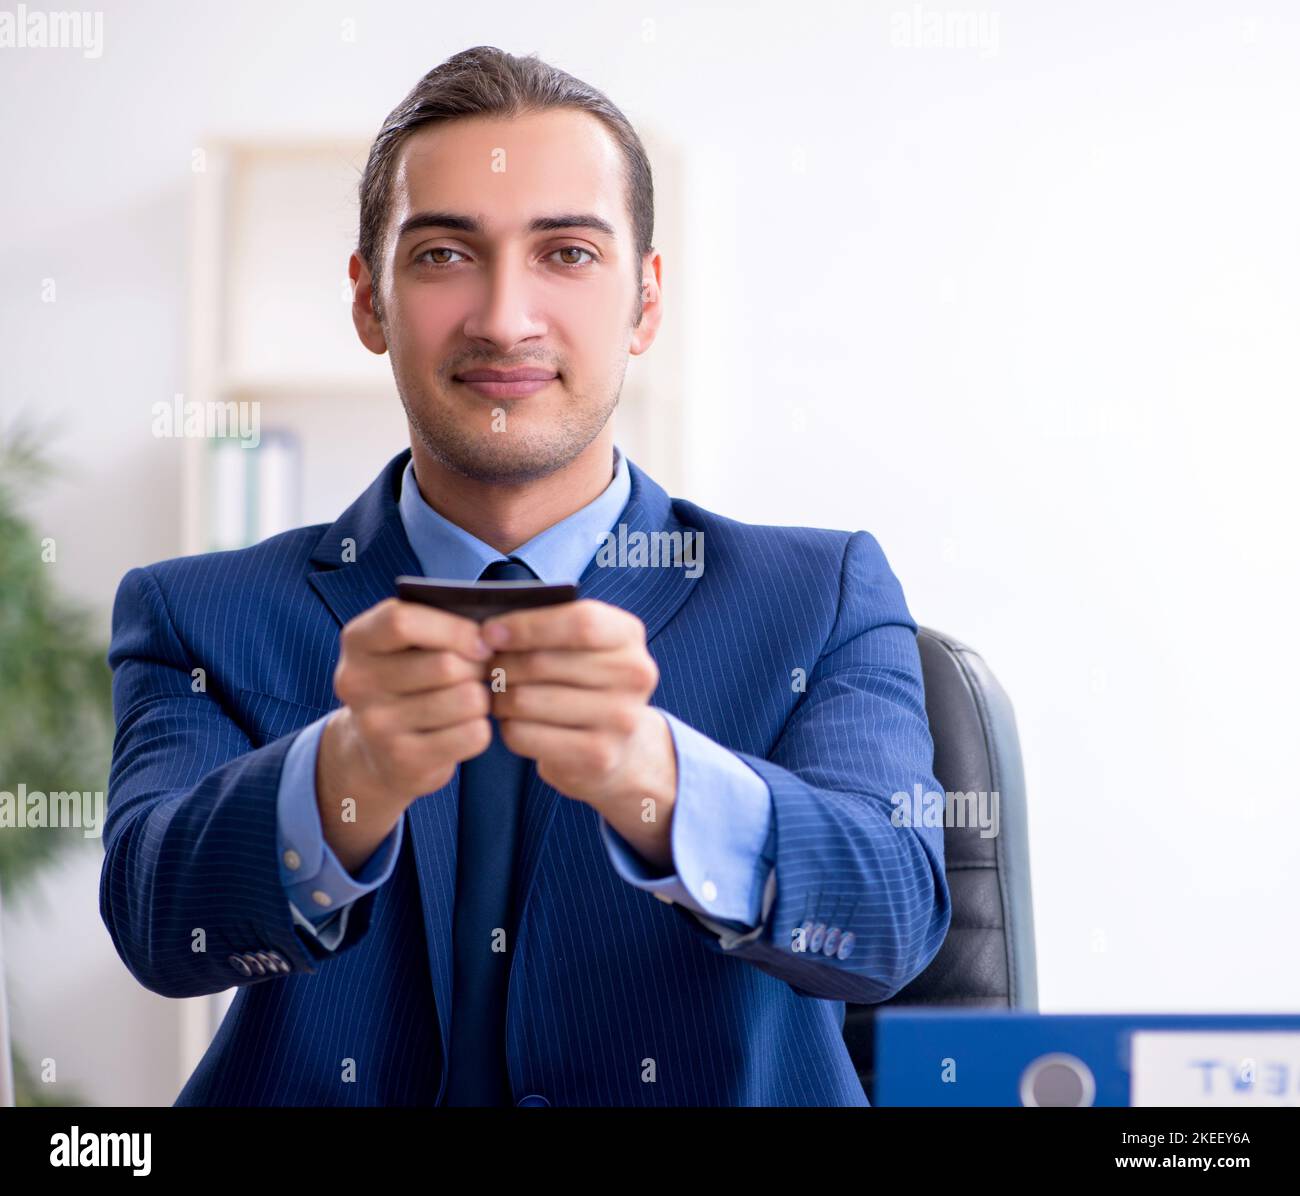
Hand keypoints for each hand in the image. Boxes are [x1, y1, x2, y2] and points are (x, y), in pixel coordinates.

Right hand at [316, 598, 494, 871]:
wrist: (376, 753)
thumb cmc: (407, 683)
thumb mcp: (405, 646)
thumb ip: (437, 625)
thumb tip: (491, 633)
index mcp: (357, 640)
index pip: (403, 622)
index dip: (454, 628)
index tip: (480, 641)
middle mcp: (356, 683)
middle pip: (446, 665)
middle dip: (477, 667)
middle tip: (478, 674)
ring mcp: (376, 725)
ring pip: (467, 699)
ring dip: (482, 699)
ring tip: (470, 700)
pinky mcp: (402, 760)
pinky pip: (473, 734)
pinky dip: (481, 729)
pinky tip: (464, 728)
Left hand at [481, 599, 677, 868]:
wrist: (619, 747)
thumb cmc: (583, 683)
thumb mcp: (580, 646)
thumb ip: (546, 628)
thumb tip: (490, 631)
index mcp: (628, 636)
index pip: (579, 622)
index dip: (527, 626)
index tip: (489, 633)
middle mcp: (634, 675)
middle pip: (544, 663)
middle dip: (501, 664)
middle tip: (487, 669)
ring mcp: (621, 719)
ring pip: (527, 700)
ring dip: (499, 697)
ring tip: (498, 695)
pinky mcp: (598, 756)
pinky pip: (524, 735)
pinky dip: (507, 728)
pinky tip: (514, 723)